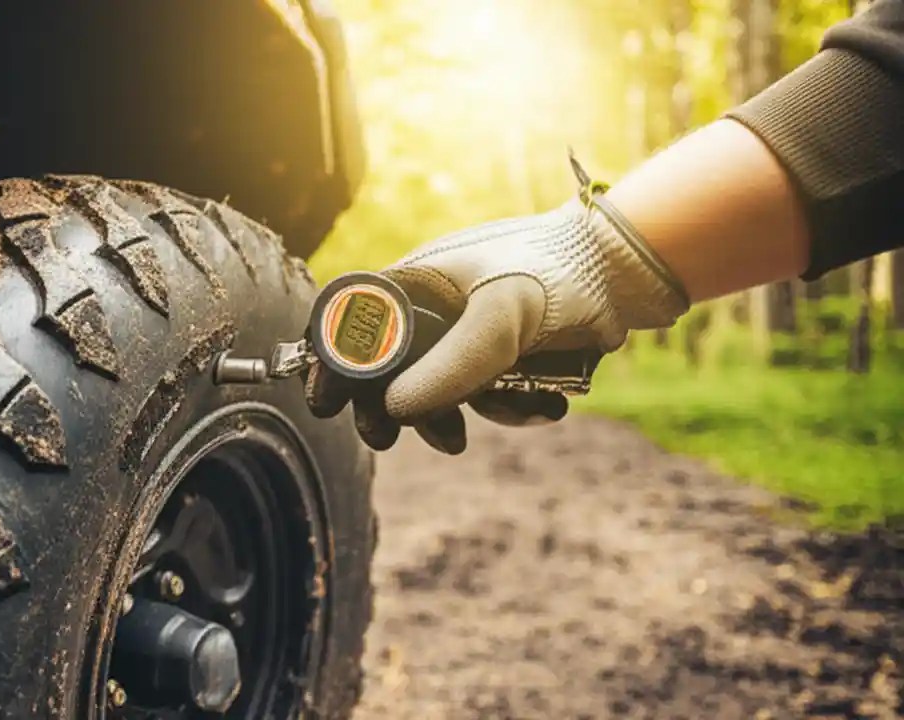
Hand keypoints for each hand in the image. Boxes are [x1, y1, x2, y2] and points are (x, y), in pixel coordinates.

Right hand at [307, 188, 688, 452]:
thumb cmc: (556, 274)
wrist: (627, 272)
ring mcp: (469, 327)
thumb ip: (452, 364)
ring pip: (442, 387)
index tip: (327, 405)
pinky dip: (510, 406)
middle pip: (391, 365)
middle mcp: (434, 303)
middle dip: (392, 407)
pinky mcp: (506, 349)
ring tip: (460, 441)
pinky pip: (489, 390)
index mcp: (415, 281)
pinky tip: (547, 406)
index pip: (353, 324)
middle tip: (388, 438)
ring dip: (452, 417)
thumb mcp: (501, 318)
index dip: (334, 365)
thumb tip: (395, 409)